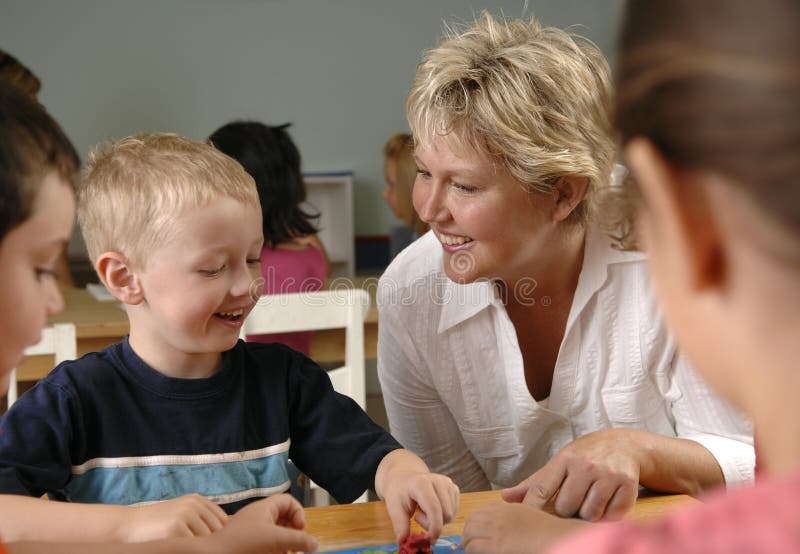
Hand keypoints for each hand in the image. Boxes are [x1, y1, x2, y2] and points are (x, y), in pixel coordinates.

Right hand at [121, 493, 227, 541]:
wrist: (127, 525)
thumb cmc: (155, 524)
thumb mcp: (181, 513)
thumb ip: (200, 520)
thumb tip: (224, 537)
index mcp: (197, 500)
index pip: (222, 520)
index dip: (222, 536)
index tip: (217, 546)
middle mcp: (194, 505)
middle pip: (217, 530)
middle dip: (213, 543)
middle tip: (203, 549)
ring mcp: (185, 515)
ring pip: (206, 539)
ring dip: (201, 548)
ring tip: (189, 549)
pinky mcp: (176, 528)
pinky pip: (192, 545)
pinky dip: (189, 550)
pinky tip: (180, 549)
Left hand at [203, 494, 317, 553]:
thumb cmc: (244, 544)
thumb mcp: (276, 540)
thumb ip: (298, 540)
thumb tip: (315, 544)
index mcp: (264, 508)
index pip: (288, 501)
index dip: (298, 513)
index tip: (299, 530)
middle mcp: (257, 516)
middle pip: (283, 517)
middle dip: (293, 531)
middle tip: (295, 545)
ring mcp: (250, 530)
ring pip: (274, 532)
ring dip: (284, 543)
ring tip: (286, 553)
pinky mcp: (245, 544)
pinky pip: (264, 542)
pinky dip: (273, 549)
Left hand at [382, 469, 459, 543]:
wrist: (405, 478)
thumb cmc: (399, 492)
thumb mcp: (394, 507)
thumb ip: (400, 525)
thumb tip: (403, 542)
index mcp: (421, 483)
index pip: (434, 508)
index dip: (434, 527)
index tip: (429, 540)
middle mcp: (438, 480)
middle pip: (446, 514)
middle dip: (434, 524)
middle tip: (418, 517)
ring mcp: (448, 483)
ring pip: (451, 514)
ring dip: (439, 520)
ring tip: (424, 511)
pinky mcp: (453, 488)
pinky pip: (455, 510)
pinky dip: (444, 515)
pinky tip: (433, 508)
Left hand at [462, 501, 585, 553]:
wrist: (555, 539)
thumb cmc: (548, 533)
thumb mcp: (530, 516)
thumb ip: (514, 519)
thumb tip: (505, 530)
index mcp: (506, 508)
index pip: (481, 512)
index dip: (477, 524)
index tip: (478, 534)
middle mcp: (498, 516)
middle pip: (472, 520)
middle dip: (469, 533)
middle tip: (471, 545)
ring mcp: (495, 529)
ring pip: (469, 534)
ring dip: (469, 544)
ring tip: (473, 551)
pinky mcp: (495, 545)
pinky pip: (473, 547)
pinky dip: (472, 552)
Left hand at [502, 429, 640, 520]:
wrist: (623, 444)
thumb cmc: (584, 457)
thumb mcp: (559, 463)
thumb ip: (534, 483)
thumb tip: (505, 497)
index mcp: (564, 460)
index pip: (542, 488)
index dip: (532, 507)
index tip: (526, 520)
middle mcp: (585, 465)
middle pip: (565, 506)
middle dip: (567, 510)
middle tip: (573, 503)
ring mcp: (607, 474)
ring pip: (589, 513)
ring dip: (588, 514)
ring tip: (590, 501)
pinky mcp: (627, 484)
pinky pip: (612, 515)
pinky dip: (609, 515)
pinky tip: (607, 502)